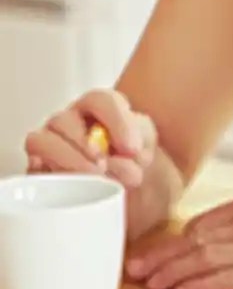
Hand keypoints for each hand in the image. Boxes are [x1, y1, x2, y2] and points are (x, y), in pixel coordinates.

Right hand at [24, 88, 156, 187]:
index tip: (131, 148)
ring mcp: (47, 142)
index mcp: (98, 107)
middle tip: (105, 165)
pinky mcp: (37, 169)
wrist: (124, 183)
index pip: (100, 100)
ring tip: (94, 178)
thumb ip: (140, 149)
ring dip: (68, 161)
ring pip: (42, 142)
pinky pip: (32, 170)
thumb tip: (123, 161)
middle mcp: (68, 120)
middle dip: (85, 145)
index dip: (116, 121)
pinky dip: (51, 179)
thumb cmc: (133, 158)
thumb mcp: (144, 148)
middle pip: (64, 120)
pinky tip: (72, 188)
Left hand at [126, 189, 232, 288]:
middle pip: (194, 242)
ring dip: (171, 273)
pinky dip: (197, 287)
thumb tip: (225, 239)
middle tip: (137, 271)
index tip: (155, 254)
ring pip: (203, 260)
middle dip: (161, 258)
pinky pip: (224, 281)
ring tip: (151, 285)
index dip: (173, 243)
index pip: (202, 224)